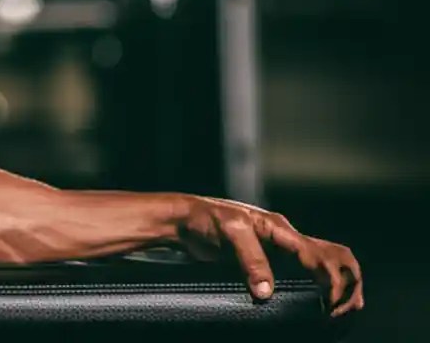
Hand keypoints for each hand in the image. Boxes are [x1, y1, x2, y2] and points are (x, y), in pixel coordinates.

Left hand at [176, 195, 363, 316]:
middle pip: (334, 256)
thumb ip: (250, 259)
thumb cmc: (204, 219)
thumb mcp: (229, 233)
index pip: (319, 256)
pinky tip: (319, 303)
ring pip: (324, 263)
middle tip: (343, 310)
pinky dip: (320, 285)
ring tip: (340, 311)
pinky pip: (305, 272)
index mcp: (280, 229)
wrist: (183, 220)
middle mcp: (286, 237)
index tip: (330, 305)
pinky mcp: (269, 259)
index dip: (331, 280)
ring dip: (340, 284)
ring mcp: (279, 249)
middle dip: (348, 282)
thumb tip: (265, 292)